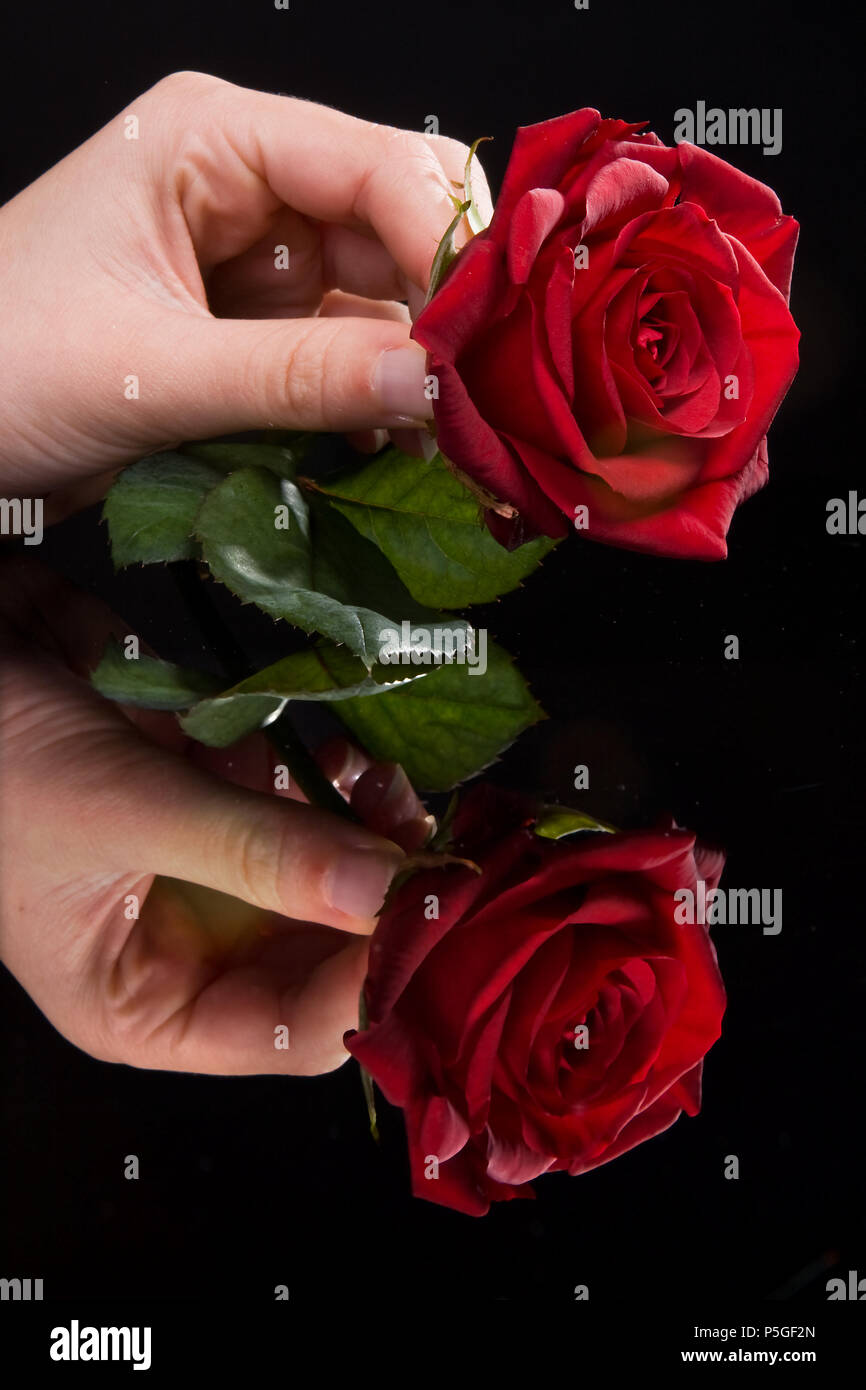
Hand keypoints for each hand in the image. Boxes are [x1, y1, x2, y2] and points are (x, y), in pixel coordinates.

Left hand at [0, 71, 490, 493]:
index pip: (375, 166)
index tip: (493, 336)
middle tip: (488, 397)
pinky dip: (378, 403)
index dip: (447, 248)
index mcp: (210, 142)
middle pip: (395, 230)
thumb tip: (429, 385)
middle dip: (444, 314)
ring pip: (382, 303)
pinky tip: (403, 449)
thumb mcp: (152, 372)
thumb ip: (296, 380)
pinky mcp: (254, 333)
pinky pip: (345, 358)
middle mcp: (245, 188)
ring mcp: (254, 265)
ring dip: (417, 371)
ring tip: (454, 441)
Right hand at [0, 557, 433, 1074]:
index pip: (290, 1033)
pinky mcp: (225, 798)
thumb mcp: (123, 812)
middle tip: (436, 841)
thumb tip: (386, 889)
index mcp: (145, 1004)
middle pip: (325, 955)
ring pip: (327, 878)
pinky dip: (338, 783)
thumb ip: (254, 852)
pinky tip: (354, 755)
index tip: (434, 916)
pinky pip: (304, 808)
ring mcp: (214, 870)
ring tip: (389, 783)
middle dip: (383, 903)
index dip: (370, 985)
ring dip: (371, 835)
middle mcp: (190, 950)